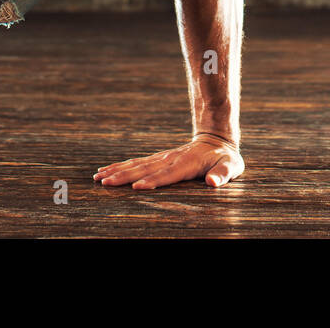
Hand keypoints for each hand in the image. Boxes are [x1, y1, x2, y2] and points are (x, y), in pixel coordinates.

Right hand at [93, 133, 244, 188]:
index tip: (136, 188)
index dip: (152, 181)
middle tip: (104, 183)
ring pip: (136, 165)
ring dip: (117, 171)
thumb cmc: (225, 158)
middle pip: (144, 169)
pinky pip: (137, 163)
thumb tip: (213, 183)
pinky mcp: (158, 159)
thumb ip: (222, 174)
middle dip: (124, 177)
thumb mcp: (231, 166)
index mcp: (187, 163)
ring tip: (98, 177)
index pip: (167, 174)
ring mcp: (163, 158)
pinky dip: (121, 167)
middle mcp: (170, 159)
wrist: (216, 140)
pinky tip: (107, 171)